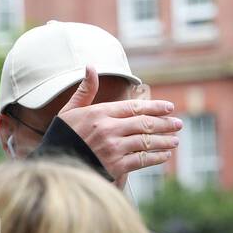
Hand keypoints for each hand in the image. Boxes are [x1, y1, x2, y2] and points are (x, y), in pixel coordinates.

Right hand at [57, 65, 180, 182]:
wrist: (54, 165)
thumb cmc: (62, 136)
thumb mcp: (70, 110)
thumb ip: (85, 90)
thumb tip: (90, 66)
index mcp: (99, 113)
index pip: (134, 107)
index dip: (155, 107)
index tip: (169, 108)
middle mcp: (108, 129)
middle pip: (144, 123)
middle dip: (165, 123)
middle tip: (178, 124)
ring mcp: (112, 148)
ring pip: (146, 141)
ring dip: (164, 141)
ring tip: (175, 140)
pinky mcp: (114, 166)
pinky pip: (141, 160)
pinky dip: (156, 158)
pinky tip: (164, 155)